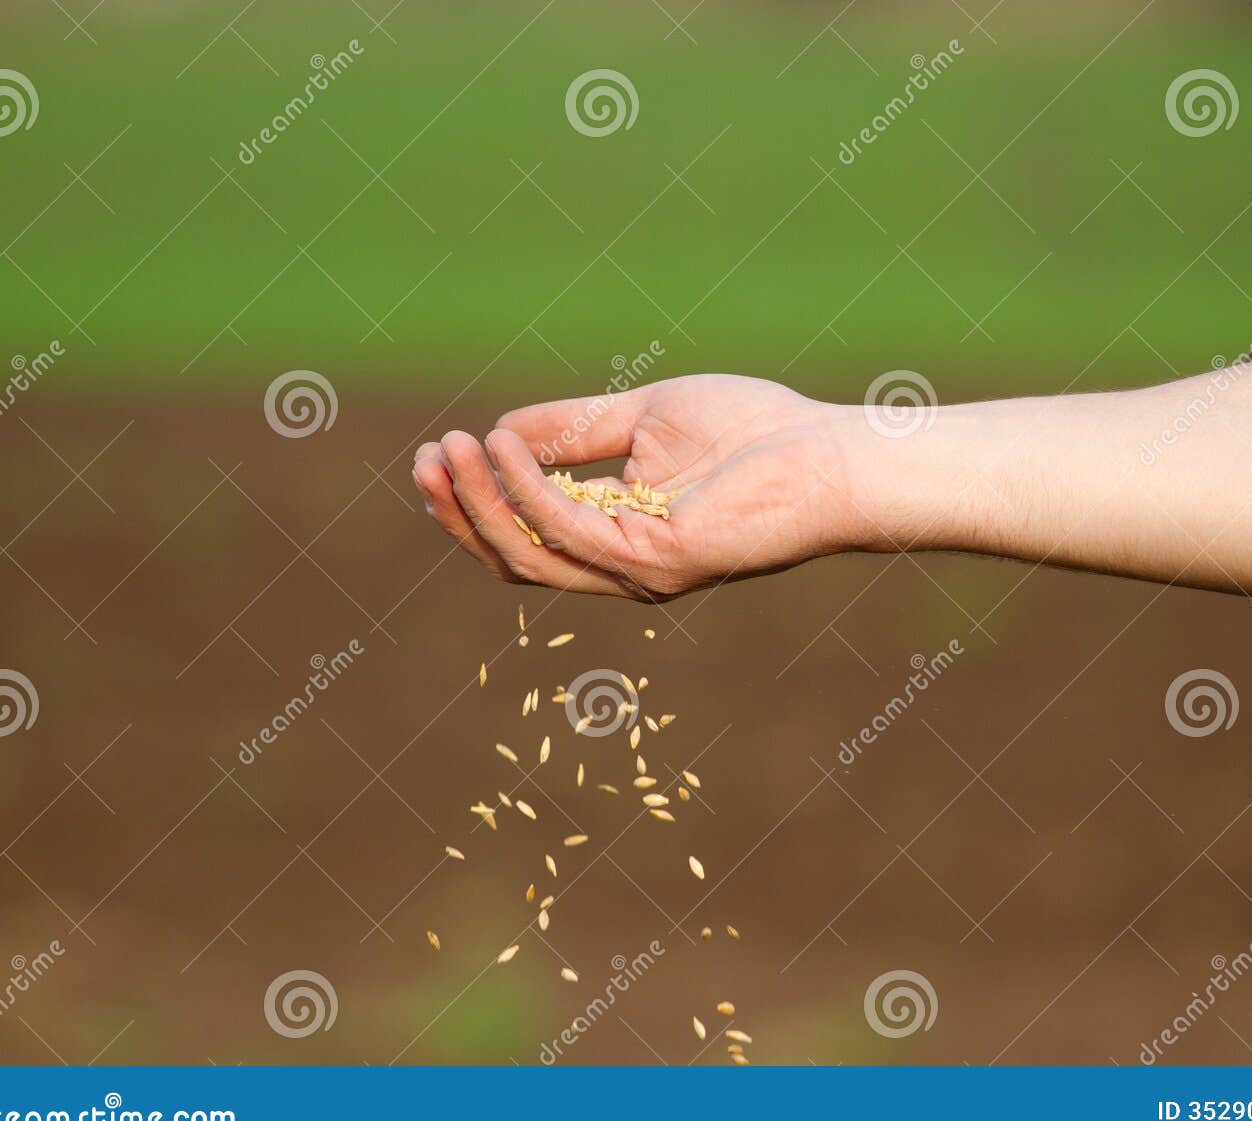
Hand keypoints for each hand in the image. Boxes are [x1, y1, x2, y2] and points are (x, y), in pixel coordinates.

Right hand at [412, 375, 860, 599]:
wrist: (828, 453)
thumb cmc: (754, 432)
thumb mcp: (645, 417)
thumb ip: (576, 428)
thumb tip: (503, 430)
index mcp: (620, 536)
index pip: (530, 534)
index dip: (478, 501)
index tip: (441, 453)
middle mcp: (623, 567)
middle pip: (516, 556)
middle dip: (462, 511)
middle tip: (423, 460)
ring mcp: (639, 572)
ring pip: (532, 554)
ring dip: (481, 503)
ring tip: (448, 449)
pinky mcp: (659, 563)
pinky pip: (569, 530)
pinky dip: (527, 491)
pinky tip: (502, 447)